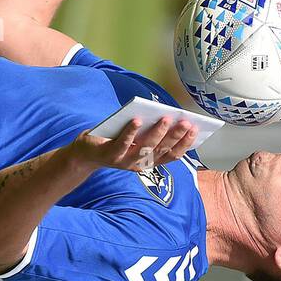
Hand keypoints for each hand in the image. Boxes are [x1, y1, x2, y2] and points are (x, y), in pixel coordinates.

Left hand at [67, 116, 198, 171]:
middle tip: (186, 121)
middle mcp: (139, 163)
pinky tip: (137, 120)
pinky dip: (130, 132)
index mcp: (148, 160)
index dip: (185, 144)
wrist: (84, 154)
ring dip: (157, 133)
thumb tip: (169, 116)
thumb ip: (150, 131)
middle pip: (161, 150)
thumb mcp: (135, 138)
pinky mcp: (109, 155)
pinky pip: (122, 144)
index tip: (196, 129)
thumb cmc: (114, 140)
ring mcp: (124, 161)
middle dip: (176, 135)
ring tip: (165, 118)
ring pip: (145, 148)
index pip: (172, 155)